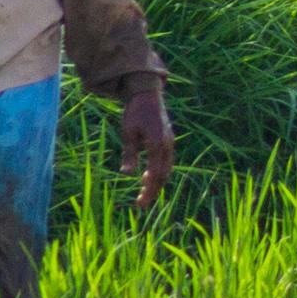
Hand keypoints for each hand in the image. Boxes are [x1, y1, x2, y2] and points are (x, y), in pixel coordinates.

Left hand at [118, 84, 176, 211]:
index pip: (154, 174)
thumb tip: (127, 174)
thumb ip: (129, 154)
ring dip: (156, 182)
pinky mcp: (168, 140)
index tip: (139, 204)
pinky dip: (159, 172)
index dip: (148, 191)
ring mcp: (169, 143)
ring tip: (143, 191)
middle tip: (141, 204)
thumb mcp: (128, 133)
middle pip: (163, 175)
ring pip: (166, 169)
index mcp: (156, 144)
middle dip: (153, 191)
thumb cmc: (135, 112)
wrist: (147, 93)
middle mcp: (167, 145)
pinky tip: (147, 175)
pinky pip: (166, 161)